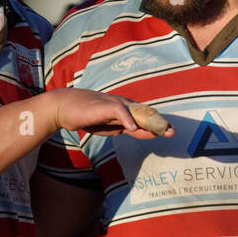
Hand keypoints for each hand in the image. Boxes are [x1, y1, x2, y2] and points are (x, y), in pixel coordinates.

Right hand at [53, 90, 171, 139]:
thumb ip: (125, 129)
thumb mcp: (109, 127)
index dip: (158, 124)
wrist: (66, 108)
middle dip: (159, 123)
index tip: (170, 132)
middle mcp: (123, 105)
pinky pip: (119, 111)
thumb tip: (140, 131)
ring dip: (149, 122)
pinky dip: (127, 119)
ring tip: (160, 131)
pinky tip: (133, 128)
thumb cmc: (87, 116)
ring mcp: (115, 104)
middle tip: (172, 132)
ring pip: (136, 112)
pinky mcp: (105, 106)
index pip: (146, 117)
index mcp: (126, 110)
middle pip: (145, 114)